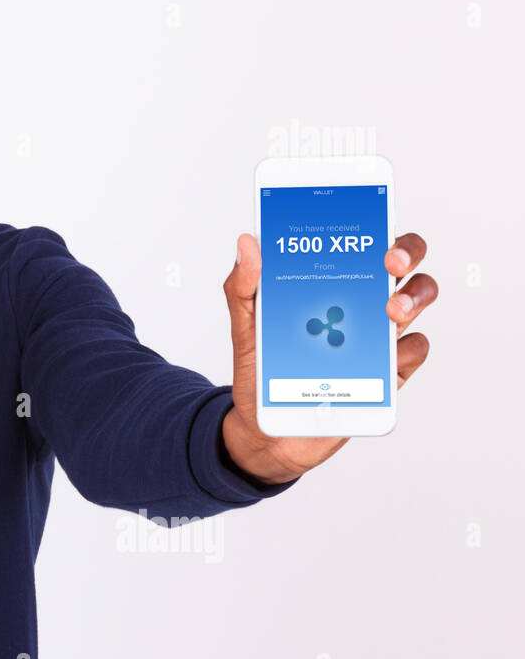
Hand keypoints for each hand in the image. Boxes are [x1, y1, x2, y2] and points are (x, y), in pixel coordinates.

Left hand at [220, 232, 436, 483]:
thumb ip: (243, 287)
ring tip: (390, 311)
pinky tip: (390, 352)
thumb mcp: (245, 326)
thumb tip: (247, 244)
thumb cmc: (259, 369)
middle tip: (389, 265)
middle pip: (404, 267)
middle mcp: (362, 305)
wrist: (264, 428)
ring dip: (412, 299)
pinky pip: (413, 353)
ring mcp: (378, 339)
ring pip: (416, 304)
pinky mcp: (386, 375)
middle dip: (407, 255)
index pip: (365, 246)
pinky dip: (407, 349)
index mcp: (332, 285)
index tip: (372, 230)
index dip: (379, 230)